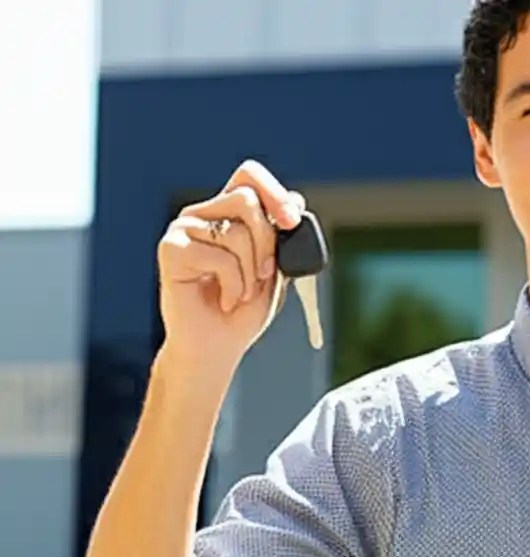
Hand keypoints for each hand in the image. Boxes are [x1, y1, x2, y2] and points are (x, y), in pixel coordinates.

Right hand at [156, 159, 304, 374]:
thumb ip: (284, 237)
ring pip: (238, 231)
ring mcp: (184, 229)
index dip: (274, 192)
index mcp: (229, 212)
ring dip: (252, 273)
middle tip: (265, 274)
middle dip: (268, 242)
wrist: (218, 346)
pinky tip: (225, 300)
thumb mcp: (277, 269)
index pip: (249, 175)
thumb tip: (296, 201)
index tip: (291, 221)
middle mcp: (205, 214)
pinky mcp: (171, 249)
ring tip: (240, 293)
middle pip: (247, 198)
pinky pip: (220, 257)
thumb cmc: (244, 308)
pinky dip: (234, 286)